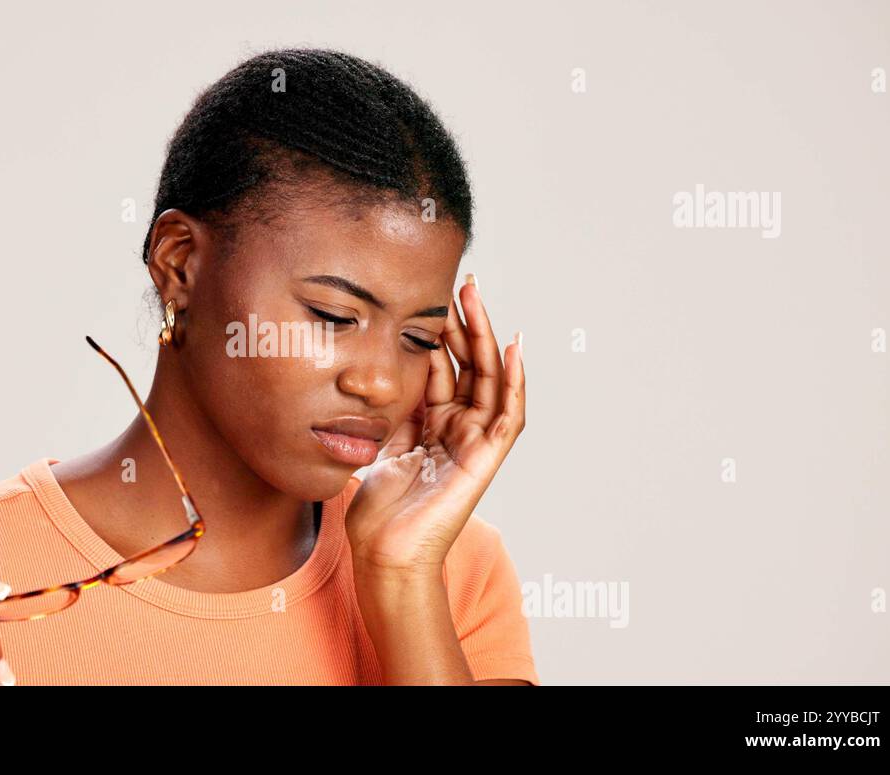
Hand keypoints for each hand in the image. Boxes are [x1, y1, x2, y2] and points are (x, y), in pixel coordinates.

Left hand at [344, 276, 524, 575]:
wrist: (383, 549)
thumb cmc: (376, 506)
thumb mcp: (378, 439)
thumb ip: (391, 405)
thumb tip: (384, 366)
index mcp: (433, 423)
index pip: (442, 366)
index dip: (440, 331)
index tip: (432, 295)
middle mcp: (458, 427)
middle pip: (469, 365)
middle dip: (467, 323)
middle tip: (463, 284)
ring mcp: (475, 442)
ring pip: (489, 380)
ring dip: (487, 338)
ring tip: (477, 300)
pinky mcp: (485, 458)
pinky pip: (507, 414)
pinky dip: (513, 381)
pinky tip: (512, 348)